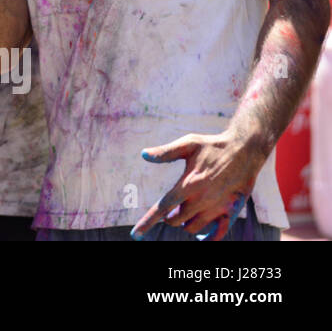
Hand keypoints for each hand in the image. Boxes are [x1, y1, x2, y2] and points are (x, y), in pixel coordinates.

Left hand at [131, 132, 264, 240]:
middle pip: (176, 220)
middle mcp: (202, 199)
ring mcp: (218, 207)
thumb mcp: (188, 144)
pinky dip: (209, 237)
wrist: (245, 150)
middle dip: (169, 217)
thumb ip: (166, 152)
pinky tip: (202, 236)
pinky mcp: (232, 211)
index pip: (163, 208)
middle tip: (172, 206)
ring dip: (185, 224)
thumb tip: (144, 154)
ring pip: (193, 227)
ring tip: (186, 212)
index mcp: (188, 184)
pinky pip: (219, 233)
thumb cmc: (212, 145)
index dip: (148, 222)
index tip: (137, 235)